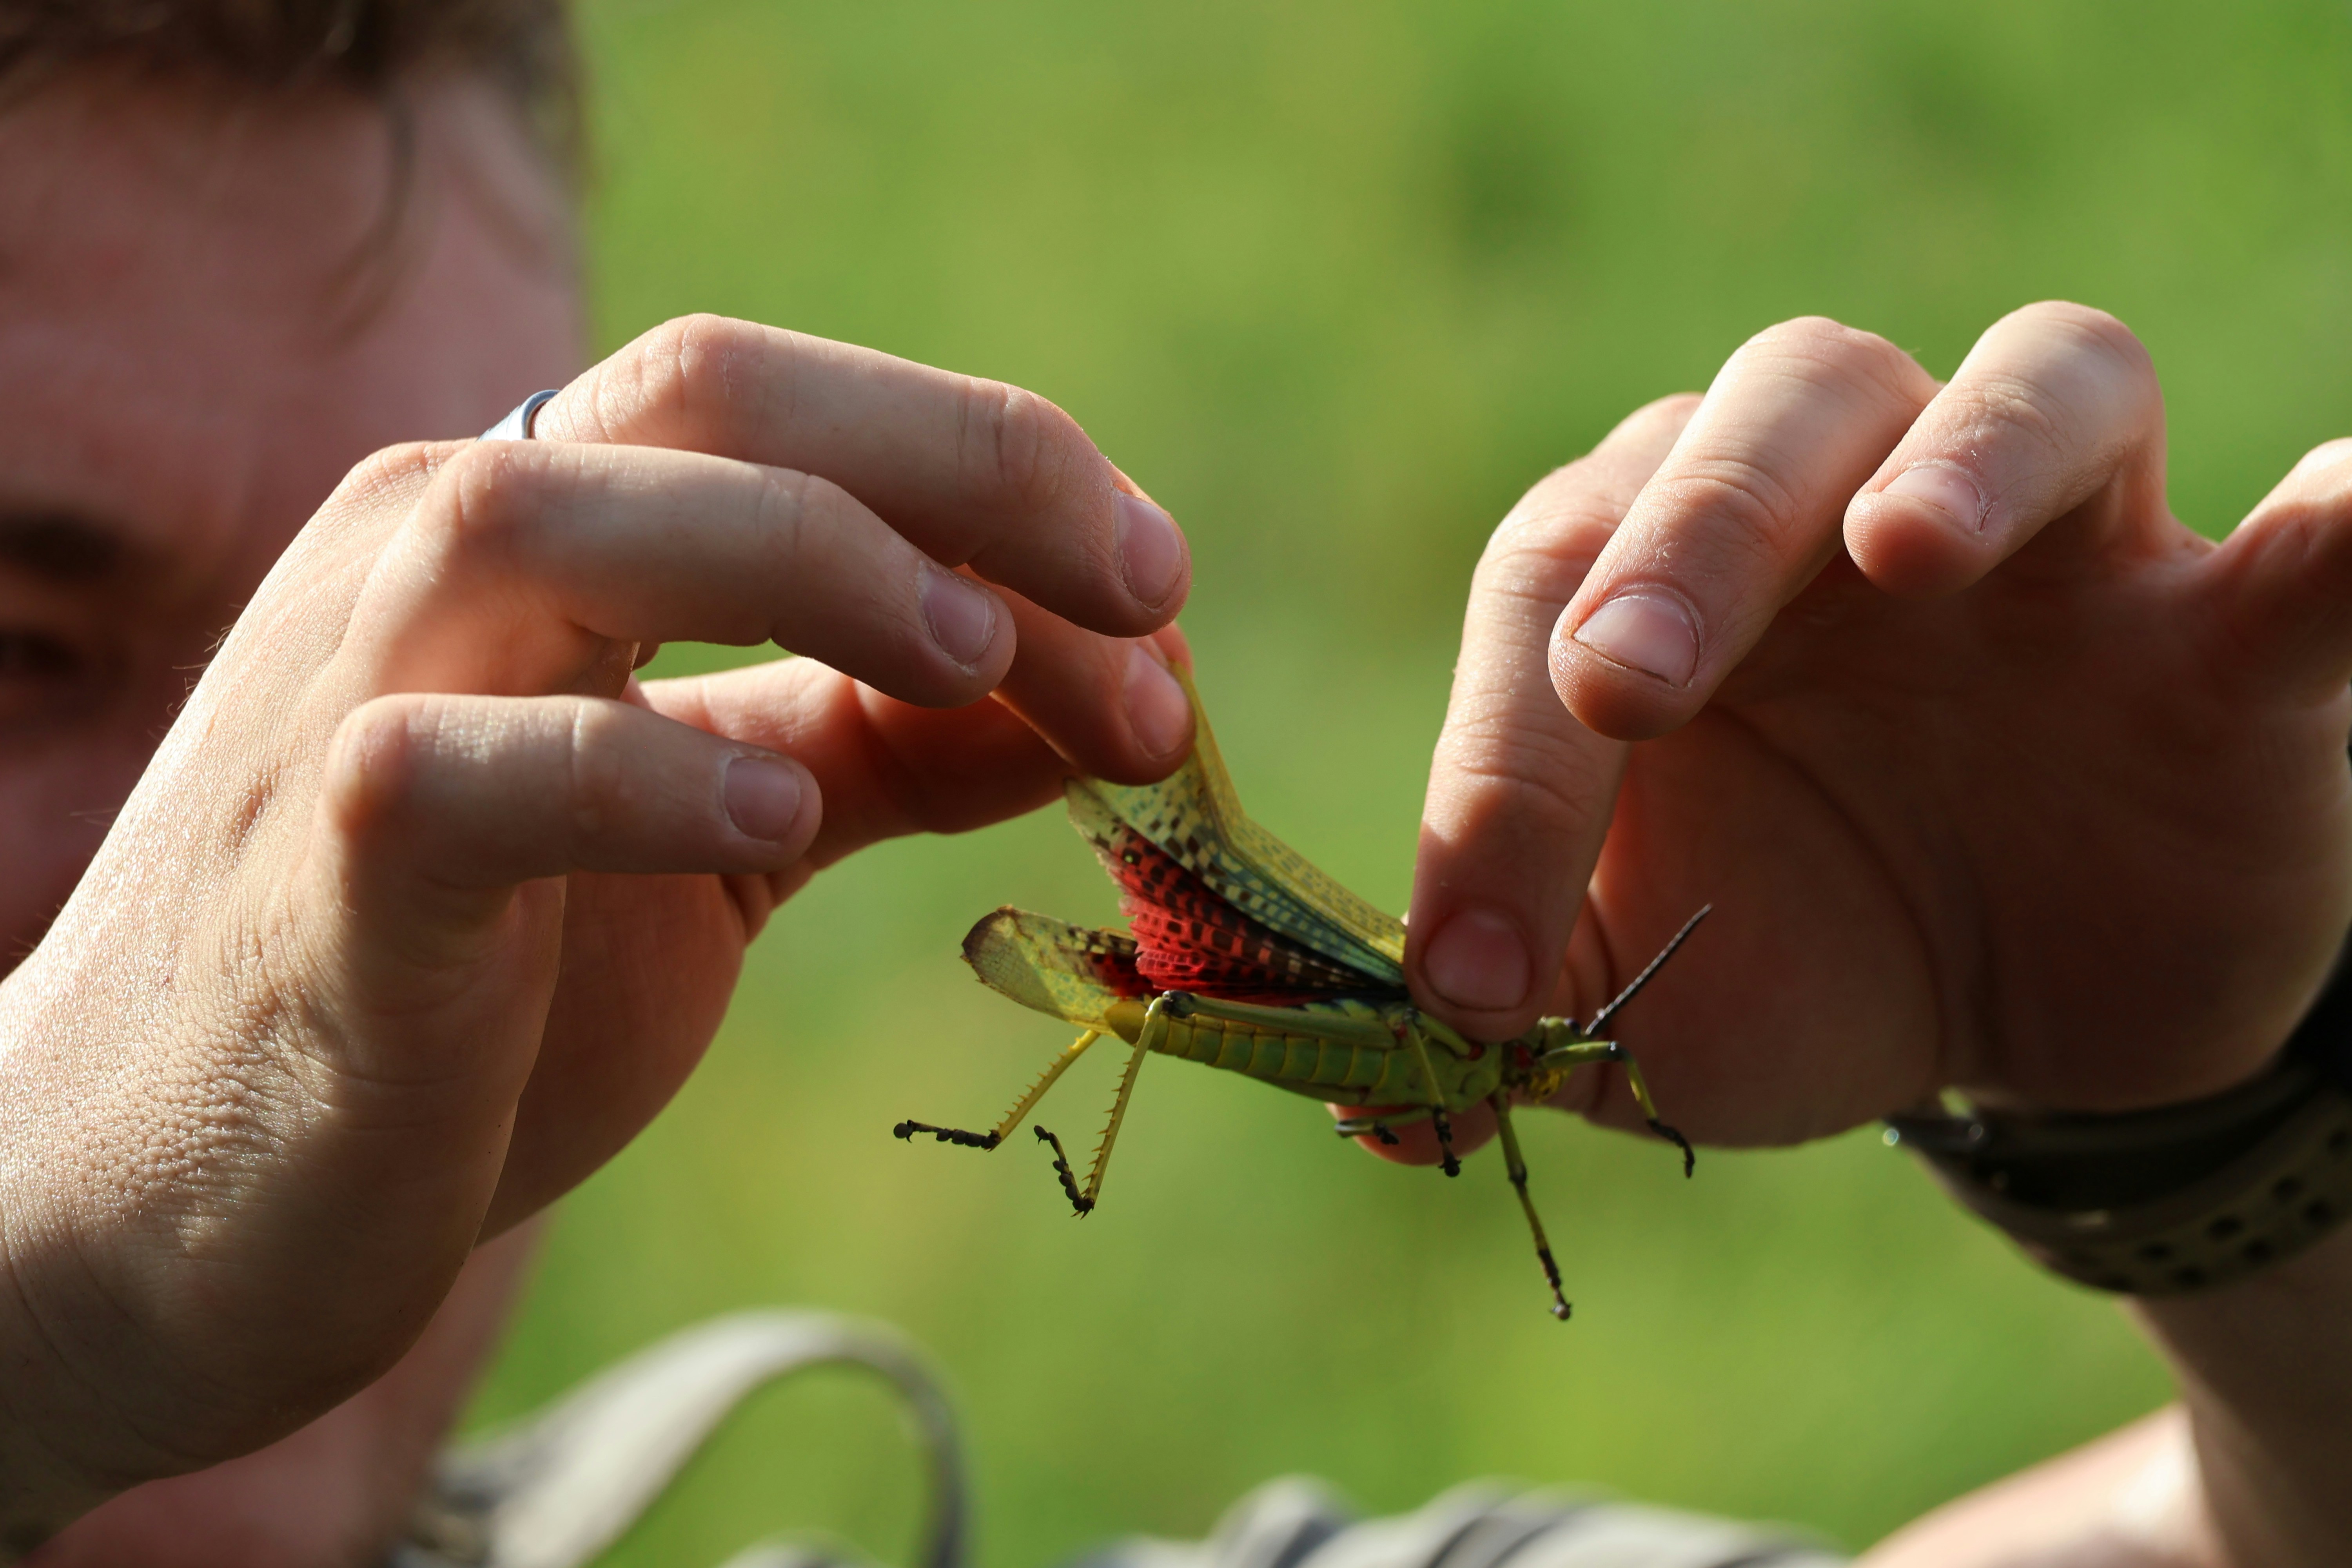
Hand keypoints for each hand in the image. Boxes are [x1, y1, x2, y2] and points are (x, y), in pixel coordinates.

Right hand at [0, 316, 1192, 1528]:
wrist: (182, 1201)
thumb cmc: (463, 993)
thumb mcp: (713, 833)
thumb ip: (876, 743)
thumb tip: (1097, 693)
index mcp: (540, 533)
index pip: (784, 408)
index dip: (995, 470)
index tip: (1158, 588)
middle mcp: (433, 555)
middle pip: (705, 402)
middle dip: (957, 472)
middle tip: (1148, 601)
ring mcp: (350, 691)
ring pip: (560, 520)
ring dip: (811, 562)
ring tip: (984, 659)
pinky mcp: (313, 862)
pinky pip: (463, 766)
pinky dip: (635, 773)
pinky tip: (780, 820)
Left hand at [1404, 303, 2351, 1149]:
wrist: (2020, 1023)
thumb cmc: (1807, 965)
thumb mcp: (1654, 1009)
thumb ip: (1527, 1026)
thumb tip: (1376, 1117)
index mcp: (1676, 584)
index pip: (1554, 595)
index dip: (1494, 771)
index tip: (1474, 968)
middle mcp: (1852, 518)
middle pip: (1773, 414)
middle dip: (1689, 537)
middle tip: (1622, 687)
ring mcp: (2062, 554)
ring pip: (2036, 384)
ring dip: (1968, 453)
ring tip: (1908, 552)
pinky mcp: (2234, 640)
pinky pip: (2316, 545)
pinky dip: (2344, 524)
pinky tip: (2346, 513)